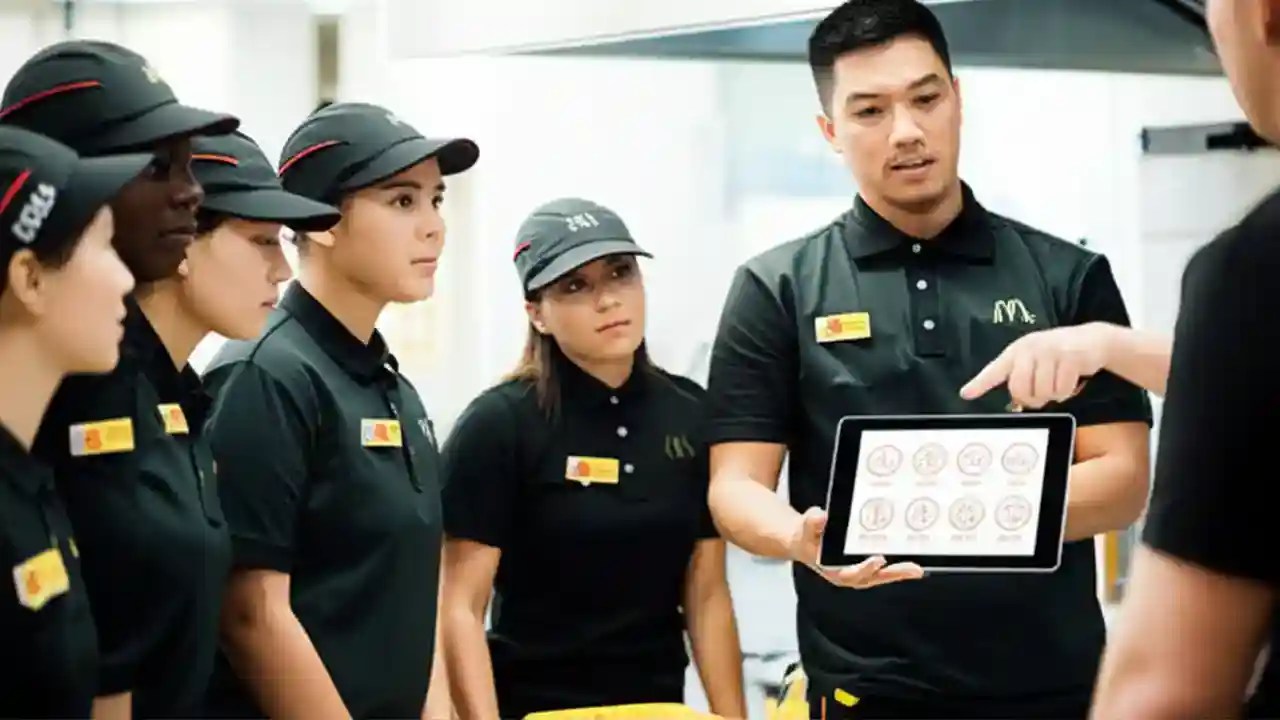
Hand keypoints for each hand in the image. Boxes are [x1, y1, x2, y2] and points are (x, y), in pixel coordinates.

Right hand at [788, 507, 924, 588]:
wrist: (805, 541)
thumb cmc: (806, 536)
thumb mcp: (805, 527)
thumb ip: (812, 522)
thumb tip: (822, 516)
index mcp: (832, 570)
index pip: (850, 574)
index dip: (865, 568)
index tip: (879, 559)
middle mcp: (847, 575)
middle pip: (873, 578)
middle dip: (893, 574)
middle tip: (913, 569)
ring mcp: (858, 572)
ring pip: (881, 576)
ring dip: (899, 573)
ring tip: (918, 569)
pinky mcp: (866, 567)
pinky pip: (883, 570)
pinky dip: (897, 568)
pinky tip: (912, 563)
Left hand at [960, 322, 1114, 409]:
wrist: (1091, 340)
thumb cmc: (1058, 355)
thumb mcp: (1035, 361)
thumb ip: (1022, 378)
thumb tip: (1017, 405)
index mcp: (1016, 351)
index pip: (994, 370)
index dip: (979, 383)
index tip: (966, 394)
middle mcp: (1029, 349)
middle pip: (1020, 390)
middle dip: (1031, 399)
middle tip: (1041, 394)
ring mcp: (1049, 352)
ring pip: (1042, 393)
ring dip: (1052, 395)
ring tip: (1057, 381)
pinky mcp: (1069, 358)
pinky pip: (1061, 390)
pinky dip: (1066, 392)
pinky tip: (1070, 379)